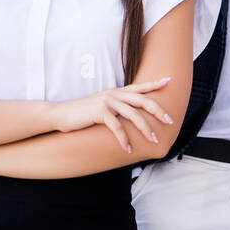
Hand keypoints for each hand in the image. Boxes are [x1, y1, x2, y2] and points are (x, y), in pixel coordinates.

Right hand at [51, 78, 174, 153]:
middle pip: (142, 100)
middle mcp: (114, 94)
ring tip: (154, 139)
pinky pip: (117, 127)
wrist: (60, 114)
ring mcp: (107, 102)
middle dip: (158, 111)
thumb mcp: (102, 105)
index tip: (169, 81)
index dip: (154, 84)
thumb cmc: (82, 113)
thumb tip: (131, 115)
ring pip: (133, 114)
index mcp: (116, 92)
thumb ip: (117, 107)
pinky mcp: (99, 112)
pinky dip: (124, 139)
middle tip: (170, 121)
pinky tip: (129, 148)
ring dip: (145, 128)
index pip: (139, 87)